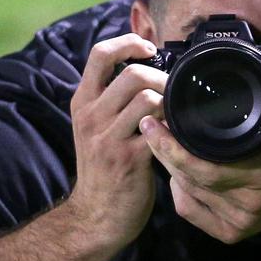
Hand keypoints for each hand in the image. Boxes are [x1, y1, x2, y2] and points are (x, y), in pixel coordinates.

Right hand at [67, 33, 167, 245]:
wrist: (94, 216)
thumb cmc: (102, 170)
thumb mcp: (93, 129)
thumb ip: (110, 101)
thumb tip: (144, 71)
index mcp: (82, 103)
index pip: (99, 54)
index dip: (128, 43)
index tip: (148, 49)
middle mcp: (91, 117)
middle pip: (131, 73)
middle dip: (160, 76)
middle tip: (171, 90)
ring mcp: (107, 138)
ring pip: (146, 98)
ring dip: (169, 101)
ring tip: (174, 112)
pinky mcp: (128, 160)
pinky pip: (158, 130)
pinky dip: (173, 127)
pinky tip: (178, 133)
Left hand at [139, 69, 260, 242]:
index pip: (206, 165)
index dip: (174, 146)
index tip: (155, 120)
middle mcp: (251, 204)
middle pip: (190, 178)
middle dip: (164, 151)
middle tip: (149, 125)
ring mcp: (238, 223)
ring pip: (187, 191)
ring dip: (169, 166)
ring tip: (160, 141)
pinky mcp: (227, 234)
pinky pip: (188, 208)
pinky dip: (178, 187)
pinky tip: (178, 170)